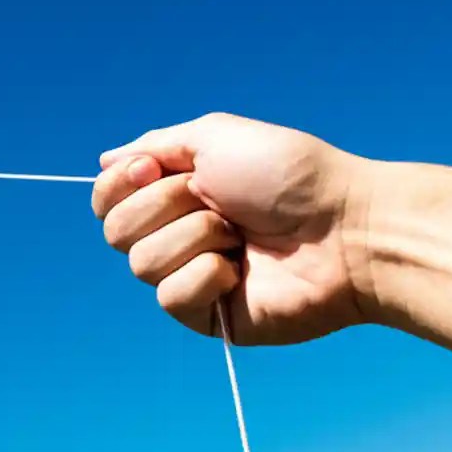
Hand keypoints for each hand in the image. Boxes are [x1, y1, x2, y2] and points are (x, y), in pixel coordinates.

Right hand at [91, 112, 372, 344]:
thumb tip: (106, 160)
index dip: (118, 184)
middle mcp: (177, 233)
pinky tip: (240, 271)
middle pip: (115, 230)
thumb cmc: (290, 176)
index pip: (108, 197)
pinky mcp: (208, 315)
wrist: (345, 229)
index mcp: (176, 191)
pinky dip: (204, 276)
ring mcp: (191, 275)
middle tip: (216, 201)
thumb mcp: (215, 136)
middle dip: (162, 206)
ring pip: (141, 263)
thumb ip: (155, 144)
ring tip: (239, 236)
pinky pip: (170, 297)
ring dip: (193, 238)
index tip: (152, 169)